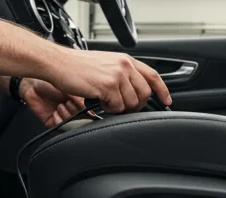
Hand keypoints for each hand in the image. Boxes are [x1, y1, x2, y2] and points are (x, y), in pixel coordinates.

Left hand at [19, 78, 84, 127]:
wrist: (32, 85)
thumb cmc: (50, 82)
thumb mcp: (70, 90)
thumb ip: (82, 102)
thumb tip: (92, 112)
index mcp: (78, 102)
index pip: (89, 113)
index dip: (87, 112)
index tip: (84, 107)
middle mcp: (71, 110)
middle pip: (80, 120)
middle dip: (75, 112)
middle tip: (69, 102)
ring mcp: (62, 116)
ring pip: (71, 125)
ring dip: (66, 115)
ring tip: (60, 105)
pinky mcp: (52, 122)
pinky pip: (60, 127)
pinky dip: (58, 120)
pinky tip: (55, 112)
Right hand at [49, 48, 170, 113]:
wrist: (59, 64)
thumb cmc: (78, 66)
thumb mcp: (106, 64)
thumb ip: (122, 74)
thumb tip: (132, 91)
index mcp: (126, 60)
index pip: (153, 76)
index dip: (162, 90)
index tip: (166, 101)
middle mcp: (124, 66)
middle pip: (144, 94)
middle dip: (136, 105)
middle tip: (123, 107)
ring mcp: (117, 76)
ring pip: (132, 103)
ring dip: (120, 107)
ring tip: (106, 101)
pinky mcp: (108, 86)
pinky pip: (118, 107)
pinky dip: (109, 109)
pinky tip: (99, 102)